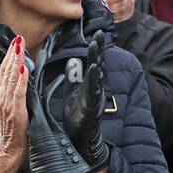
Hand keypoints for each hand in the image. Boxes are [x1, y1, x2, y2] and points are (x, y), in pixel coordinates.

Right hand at [0, 36, 28, 172]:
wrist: (11, 148)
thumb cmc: (16, 128)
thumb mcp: (17, 105)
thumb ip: (19, 90)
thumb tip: (27, 74)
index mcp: (2, 94)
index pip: (5, 70)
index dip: (10, 55)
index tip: (16, 41)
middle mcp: (2, 96)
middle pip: (6, 70)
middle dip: (13, 53)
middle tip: (18, 38)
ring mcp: (7, 103)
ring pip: (11, 78)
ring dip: (16, 61)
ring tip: (19, 47)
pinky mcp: (16, 111)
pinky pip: (18, 93)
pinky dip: (21, 80)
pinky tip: (24, 69)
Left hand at [63, 35, 108, 172]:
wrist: (80, 139)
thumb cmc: (77, 117)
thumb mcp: (73, 93)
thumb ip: (74, 77)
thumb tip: (74, 61)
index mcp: (90, 84)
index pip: (93, 62)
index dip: (95, 49)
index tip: (96, 34)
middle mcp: (95, 88)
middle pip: (98, 65)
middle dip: (99, 49)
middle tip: (100, 34)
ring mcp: (95, 97)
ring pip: (97, 75)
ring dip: (97, 59)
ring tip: (96, 45)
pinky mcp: (93, 106)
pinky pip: (93, 90)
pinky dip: (94, 78)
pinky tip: (93, 68)